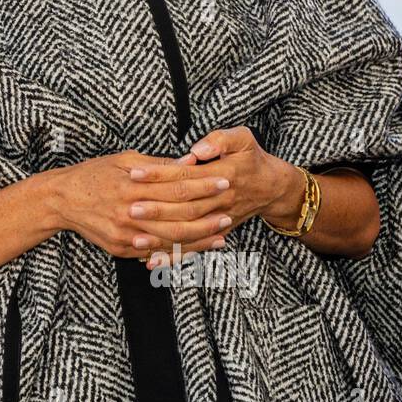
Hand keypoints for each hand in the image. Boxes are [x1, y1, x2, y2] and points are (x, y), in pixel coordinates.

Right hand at [47, 149, 233, 261]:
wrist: (61, 201)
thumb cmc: (94, 175)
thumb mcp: (124, 160)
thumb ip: (157, 165)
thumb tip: (189, 163)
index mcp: (133, 184)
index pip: (177, 186)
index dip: (203, 184)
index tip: (223, 180)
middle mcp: (130, 211)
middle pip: (178, 216)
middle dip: (208, 213)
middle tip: (230, 209)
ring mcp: (126, 234)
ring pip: (171, 239)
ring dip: (200, 238)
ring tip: (221, 235)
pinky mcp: (121, 249)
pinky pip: (156, 254)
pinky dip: (179, 252)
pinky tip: (196, 249)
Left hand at [125, 126, 300, 258]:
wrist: (272, 188)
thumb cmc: (252, 159)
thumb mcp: (243, 139)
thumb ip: (220, 140)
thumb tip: (197, 149)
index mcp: (222, 175)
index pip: (184, 175)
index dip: (158, 174)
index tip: (134, 173)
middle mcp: (219, 201)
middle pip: (183, 207)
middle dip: (155, 210)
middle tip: (128, 209)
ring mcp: (218, 221)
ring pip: (187, 232)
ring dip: (161, 238)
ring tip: (134, 239)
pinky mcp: (216, 234)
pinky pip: (193, 248)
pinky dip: (173, 256)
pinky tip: (152, 262)